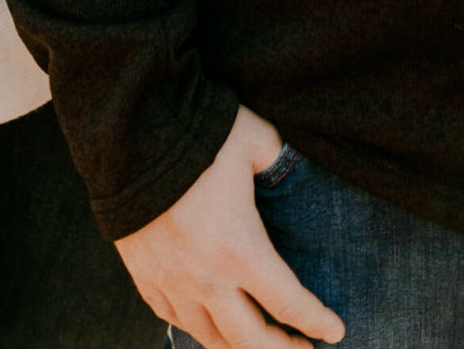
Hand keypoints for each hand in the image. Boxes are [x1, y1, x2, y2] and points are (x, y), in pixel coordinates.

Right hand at [116, 105, 344, 348]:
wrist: (128, 138)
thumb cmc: (195, 136)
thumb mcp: (254, 140)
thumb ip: (279, 157)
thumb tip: (291, 162)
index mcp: (240, 250)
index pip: (289, 303)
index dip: (317, 321)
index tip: (336, 331)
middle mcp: (207, 279)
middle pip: (251, 341)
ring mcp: (173, 284)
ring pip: (211, 339)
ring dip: (241, 348)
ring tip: (260, 341)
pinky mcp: (145, 278)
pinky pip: (175, 321)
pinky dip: (200, 330)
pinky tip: (212, 325)